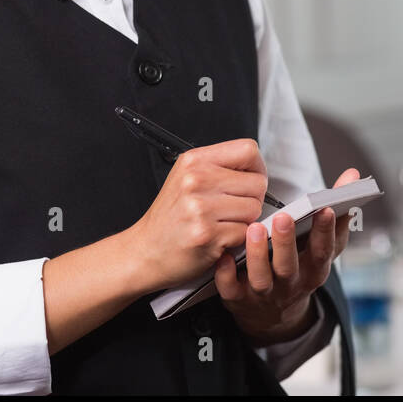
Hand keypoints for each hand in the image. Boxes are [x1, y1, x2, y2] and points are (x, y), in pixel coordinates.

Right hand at [132, 138, 268, 290]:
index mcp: (194, 161)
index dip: (257, 167)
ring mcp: (201, 207)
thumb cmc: (169, 218)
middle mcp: (196, 180)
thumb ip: (219, 167)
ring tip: (222, 223)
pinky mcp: (207, 234)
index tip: (250, 180)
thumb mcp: (186, 178)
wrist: (145, 251)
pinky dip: (236, 239)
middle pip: (257, 183)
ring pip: (254, 209)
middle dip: (252, 199)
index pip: (248, 150)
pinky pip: (244, 233)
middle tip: (232, 209)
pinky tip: (217, 237)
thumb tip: (256, 168)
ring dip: (245, 221)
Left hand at [216, 168, 361, 345]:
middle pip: (290, 266)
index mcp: (314, 269)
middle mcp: (291, 284)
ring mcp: (264, 294)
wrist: (275, 313)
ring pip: (261, 279)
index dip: (327, 231)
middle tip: (284, 217)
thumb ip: (337, 211)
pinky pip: (231, 290)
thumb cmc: (300, 265)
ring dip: (258, 255)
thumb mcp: (323, 244)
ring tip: (254, 229)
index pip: (324, 251)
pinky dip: (226, 275)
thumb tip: (352, 175)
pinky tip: (224, 256)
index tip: (326, 208)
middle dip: (287, 242)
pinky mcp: (239, 300)